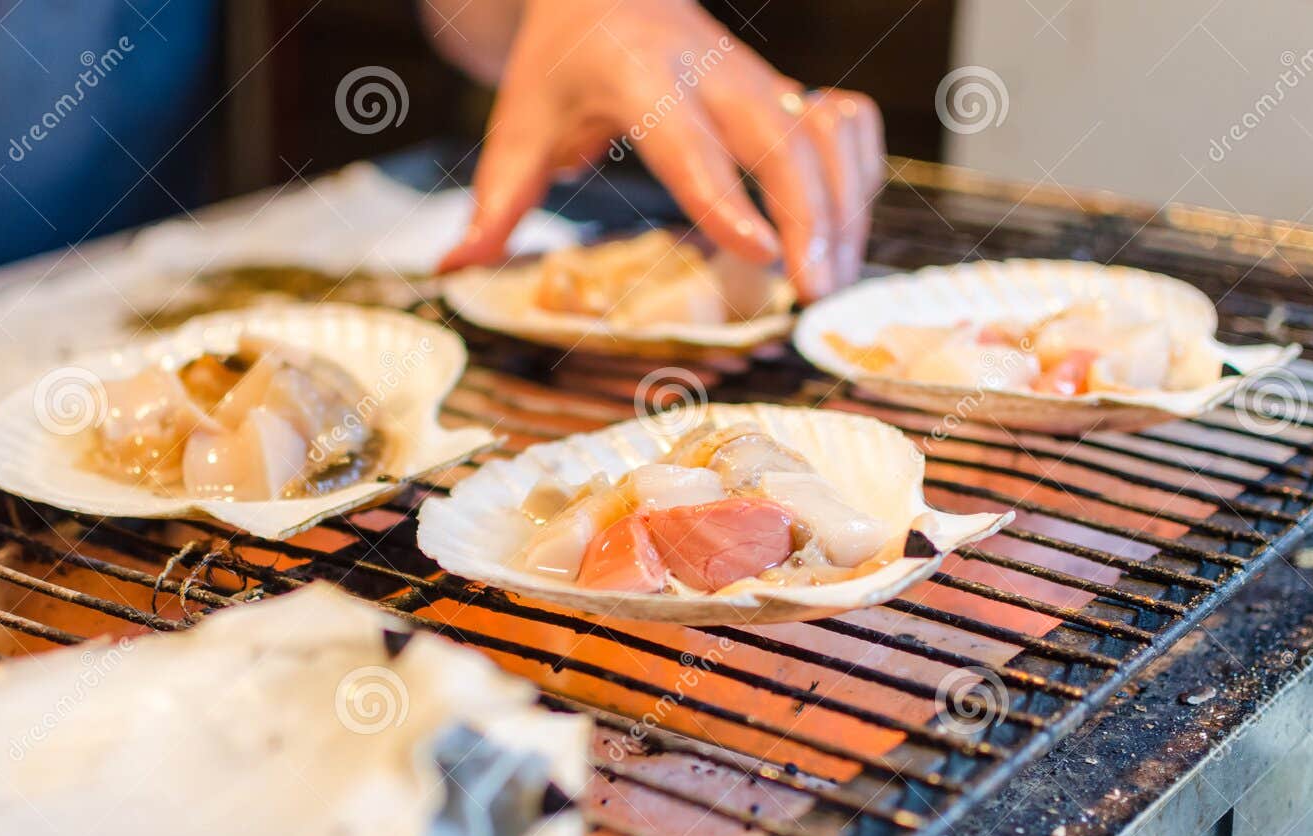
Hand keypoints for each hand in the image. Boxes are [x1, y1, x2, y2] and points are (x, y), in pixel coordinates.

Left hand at [436, 0, 884, 299]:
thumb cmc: (560, 66)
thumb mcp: (517, 126)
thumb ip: (496, 202)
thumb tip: (454, 267)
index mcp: (639, 77)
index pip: (691, 145)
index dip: (728, 200)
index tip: (760, 254)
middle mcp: (711, 70)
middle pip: (782, 138)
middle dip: (809, 216)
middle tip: (815, 292)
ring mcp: (759, 75)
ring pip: (827, 132)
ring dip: (843, 206)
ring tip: (836, 279)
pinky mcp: (786, 87)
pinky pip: (846, 123)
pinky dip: (858, 175)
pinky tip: (848, 232)